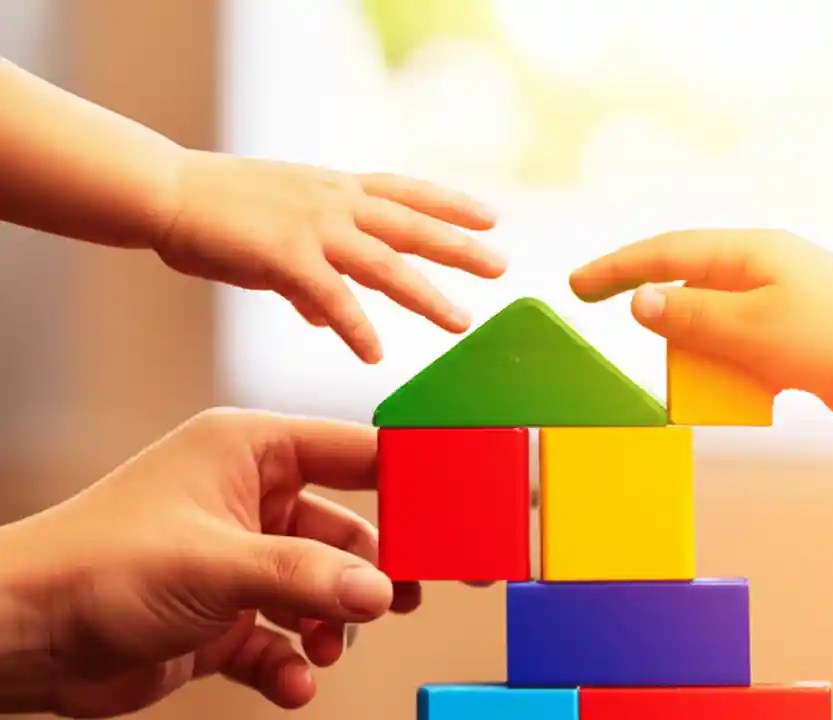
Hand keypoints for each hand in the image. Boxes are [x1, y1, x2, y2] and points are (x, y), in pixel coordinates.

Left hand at [0, 409, 418, 716]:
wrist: (22, 638)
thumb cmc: (98, 564)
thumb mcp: (216, 562)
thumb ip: (306, 577)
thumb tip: (382, 592)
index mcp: (250, 452)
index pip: (354, 452)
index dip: (411, 477)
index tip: (458, 508)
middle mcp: (249, 499)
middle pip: (347, 529)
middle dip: (375, 569)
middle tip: (409, 596)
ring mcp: (239, 558)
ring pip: (321, 586)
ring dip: (334, 620)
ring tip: (333, 642)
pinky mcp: (224, 614)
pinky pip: (285, 635)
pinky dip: (296, 659)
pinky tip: (294, 680)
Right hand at [155, 150, 504, 362]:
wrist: (163, 192)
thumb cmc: (216, 213)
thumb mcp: (278, 233)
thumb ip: (311, 277)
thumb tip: (331, 317)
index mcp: (335, 190)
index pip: (406, 191)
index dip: (450, 203)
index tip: (489, 216)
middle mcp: (333, 203)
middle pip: (412, 225)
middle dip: (459, 246)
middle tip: (501, 266)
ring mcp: (312, 227)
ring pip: (386, 263)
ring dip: (426, 295)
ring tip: (460, 322)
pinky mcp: (284, 256)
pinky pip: (332, 298)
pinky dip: (357, 327)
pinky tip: (376, 353)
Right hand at [570, 229, 832, 421]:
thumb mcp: (749, 329)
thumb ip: (691, 316)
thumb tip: (642, 302)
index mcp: (750, 252)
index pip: (667, 252)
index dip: (618, 269)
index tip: (578, 286)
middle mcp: (763, 269)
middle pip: (688, 283)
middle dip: (656, 310)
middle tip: (624, 334)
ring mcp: (781, 301)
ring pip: (714, 321)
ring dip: (694, 349)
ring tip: (690, 383)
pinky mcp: (796, 335)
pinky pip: (743, 347)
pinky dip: (727, 367)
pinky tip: (731, 393)